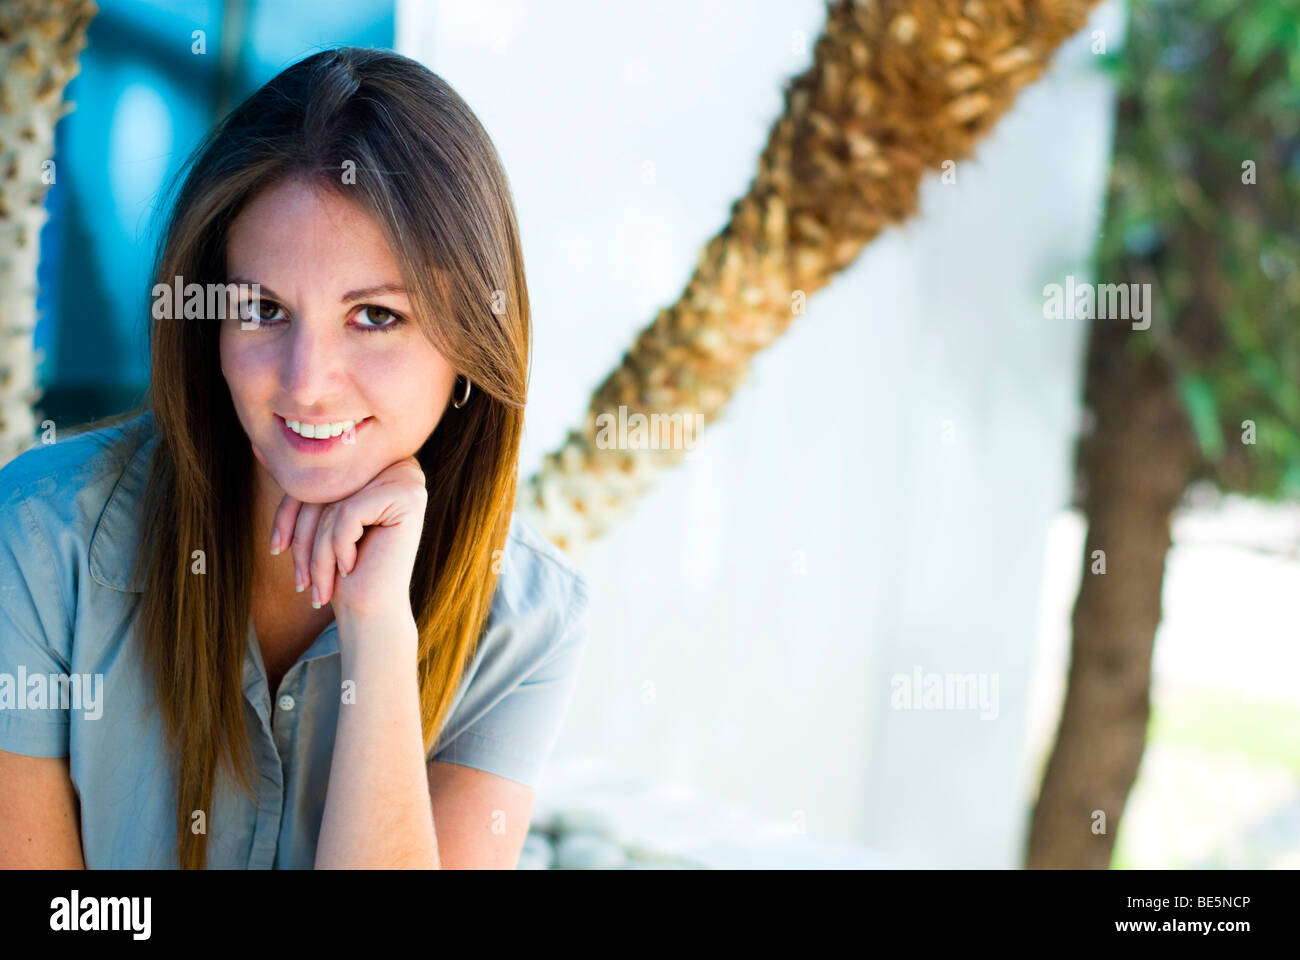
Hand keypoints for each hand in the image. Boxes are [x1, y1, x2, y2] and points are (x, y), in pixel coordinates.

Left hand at [270, 457, 428, 623]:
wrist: (372, 610)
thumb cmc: (343, 568)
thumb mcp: (317, 519)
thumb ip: (302, 482)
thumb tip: (258, 448)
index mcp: (380, 463)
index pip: (318, 477)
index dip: (290, 512)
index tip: (277, 550)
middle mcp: (400, 463)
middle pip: (327, 487)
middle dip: (304, 536)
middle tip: (300, 582)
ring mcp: (409, 478)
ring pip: (335, 502)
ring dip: (318, 550)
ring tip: (317, 585)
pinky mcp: (409, 497)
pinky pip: (348, 513)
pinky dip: (338, 547)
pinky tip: (349, 570)